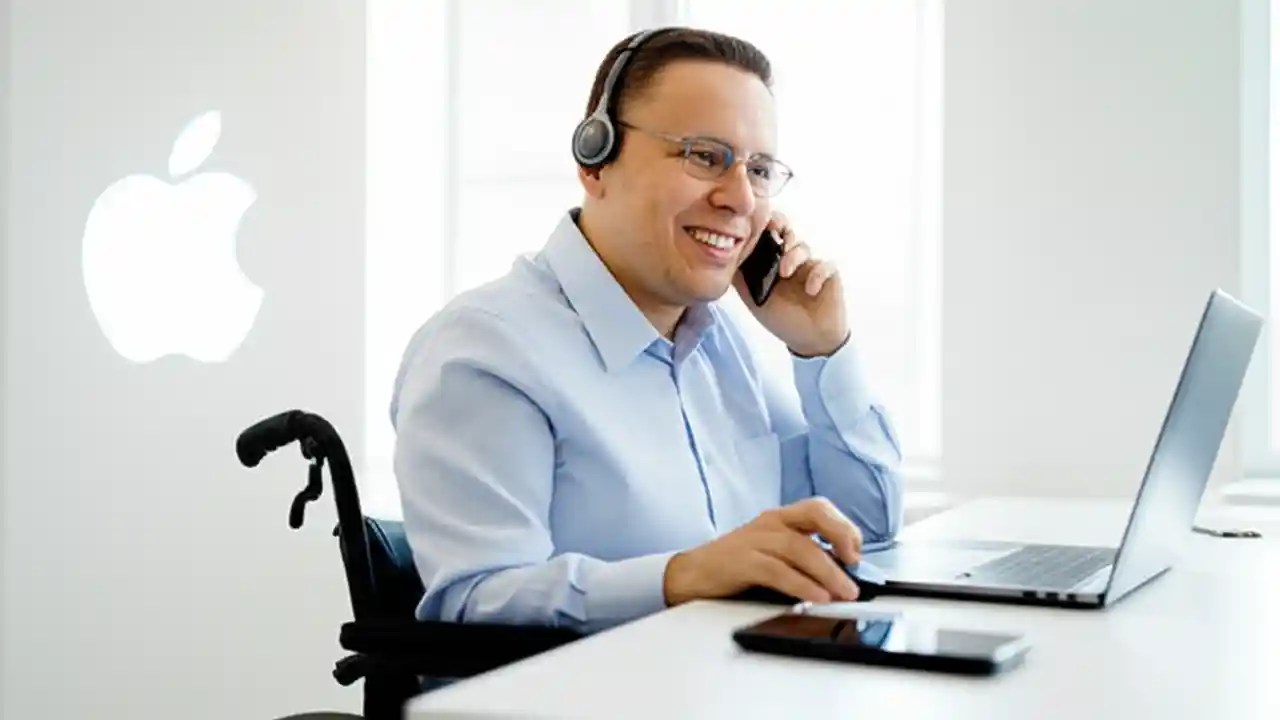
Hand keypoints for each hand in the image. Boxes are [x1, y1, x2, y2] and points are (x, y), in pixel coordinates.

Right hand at [662, 497, 864, 605]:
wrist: (691, 576)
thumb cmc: (735, 567)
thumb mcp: (774, 556)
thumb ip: (803, 559)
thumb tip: (842, 578)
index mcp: (780, 519)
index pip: (819, 508)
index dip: (844, 526)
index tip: (856, 553)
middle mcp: (770, 522)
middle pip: (814, 512)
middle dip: (842, 534)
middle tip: (855, 563)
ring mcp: (754, 539)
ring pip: (799, 546)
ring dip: (828, 571)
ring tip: (845, 592)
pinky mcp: (741, 561)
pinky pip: (777, 570)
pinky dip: (801, 584)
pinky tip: (816, 597)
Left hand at [732, 211, 849, 356]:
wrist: (807, 340)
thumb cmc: (781, 317)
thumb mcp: (753, 298)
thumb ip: (740, 278)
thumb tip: (722, 259)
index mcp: (772, 260)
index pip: (767, 232)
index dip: (762, 225)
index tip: (752, 228)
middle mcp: (791, 258)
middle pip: (787, 230)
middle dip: (779, 228)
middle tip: (773, 236)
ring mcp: (810, 265)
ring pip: (803, 246)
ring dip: (793, 256)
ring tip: (784, 273)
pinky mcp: (828, 275)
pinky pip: (825, 266)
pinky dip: (817, 275)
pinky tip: (809, 290)